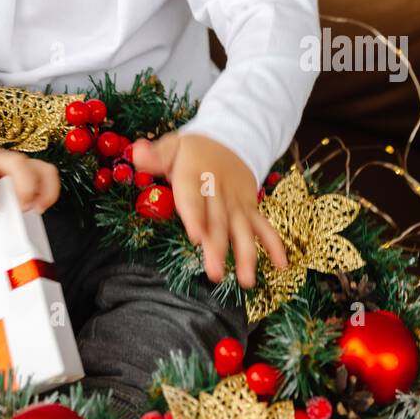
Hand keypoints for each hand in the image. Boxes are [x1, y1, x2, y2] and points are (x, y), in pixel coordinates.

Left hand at [131, 132, 287, 287]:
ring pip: (242, 228)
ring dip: (246, 254)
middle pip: (218, 221)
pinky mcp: (250, 208)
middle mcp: (218, 192)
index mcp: (194, 177)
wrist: (230, 138)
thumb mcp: (172, 147)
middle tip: (214, 273)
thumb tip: (137, 151)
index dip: (195, 217)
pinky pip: (263, 226)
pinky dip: (273, 244)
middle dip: (217, 247)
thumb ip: (155, 155)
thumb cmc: (192, 151)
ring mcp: (236, 202)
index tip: (196, 237)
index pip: (193, 198)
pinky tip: (281, 265)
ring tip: (246, 280)